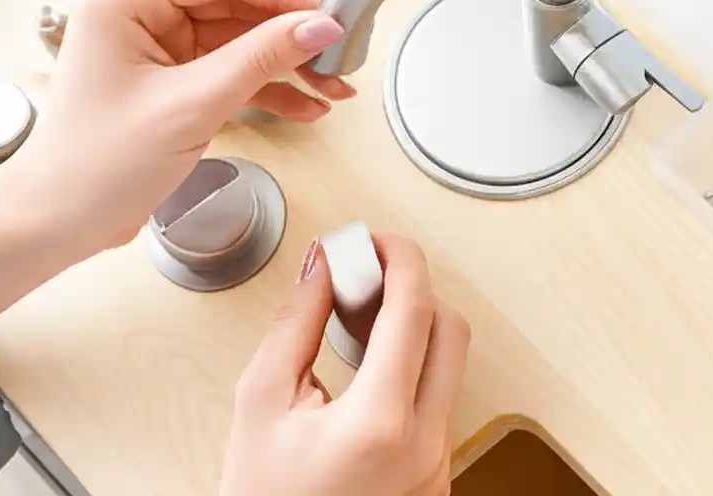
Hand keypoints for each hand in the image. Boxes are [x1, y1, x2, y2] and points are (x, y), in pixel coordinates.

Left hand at [0, 0, 351, 337]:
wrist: (58, 220)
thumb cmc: (101, 163)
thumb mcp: (192, 106)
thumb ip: (261, 59)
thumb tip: (321, 27)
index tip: (333, 20)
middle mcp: (139, 5)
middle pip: (238, 1)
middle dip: (292, 32)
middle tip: (341, 59)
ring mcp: (156, 39)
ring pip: (241, 36)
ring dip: (288, 63)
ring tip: (335, 91)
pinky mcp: (170, 72)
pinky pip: (230, 66)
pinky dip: (267, 86)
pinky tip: (307, 107)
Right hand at [220, 236, 470, 495]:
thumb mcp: (260, 406)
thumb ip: (295, 325)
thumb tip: (322, 267)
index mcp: (380, 423)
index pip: (415, 309)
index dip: (399, 258)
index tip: (376, 241)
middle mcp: (425, 445)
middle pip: (452, 330)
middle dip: (414, 290)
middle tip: (369, 275)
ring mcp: (439, 465)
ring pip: (450, 366)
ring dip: (415, 330)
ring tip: (359, 322)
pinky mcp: (439, 476)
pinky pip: (442, 401)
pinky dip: (414, 370)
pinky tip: (371, 366)